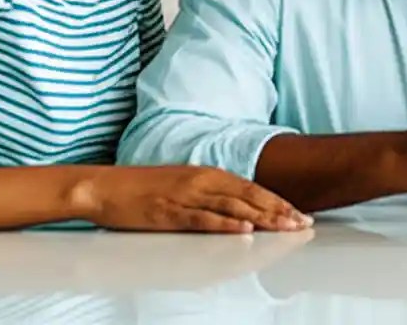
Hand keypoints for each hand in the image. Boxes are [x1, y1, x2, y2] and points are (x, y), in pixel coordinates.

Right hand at [78, 166, 312, 233]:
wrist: (104, 186)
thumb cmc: (143, 188)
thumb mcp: (185, 184)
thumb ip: (212, 193)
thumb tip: (240, 207)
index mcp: (207, 174)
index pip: (252, 189)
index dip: (278, 202)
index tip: (299, 214)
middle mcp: (201, 182)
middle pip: (249, 197)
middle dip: (279, 212)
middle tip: (302, 225)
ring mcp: (186, 197)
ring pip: (232, 208)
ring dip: (262, 219)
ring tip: (285, 228)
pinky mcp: (168, 213)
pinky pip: (202, 220)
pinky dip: (225, 226)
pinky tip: (244, 232)